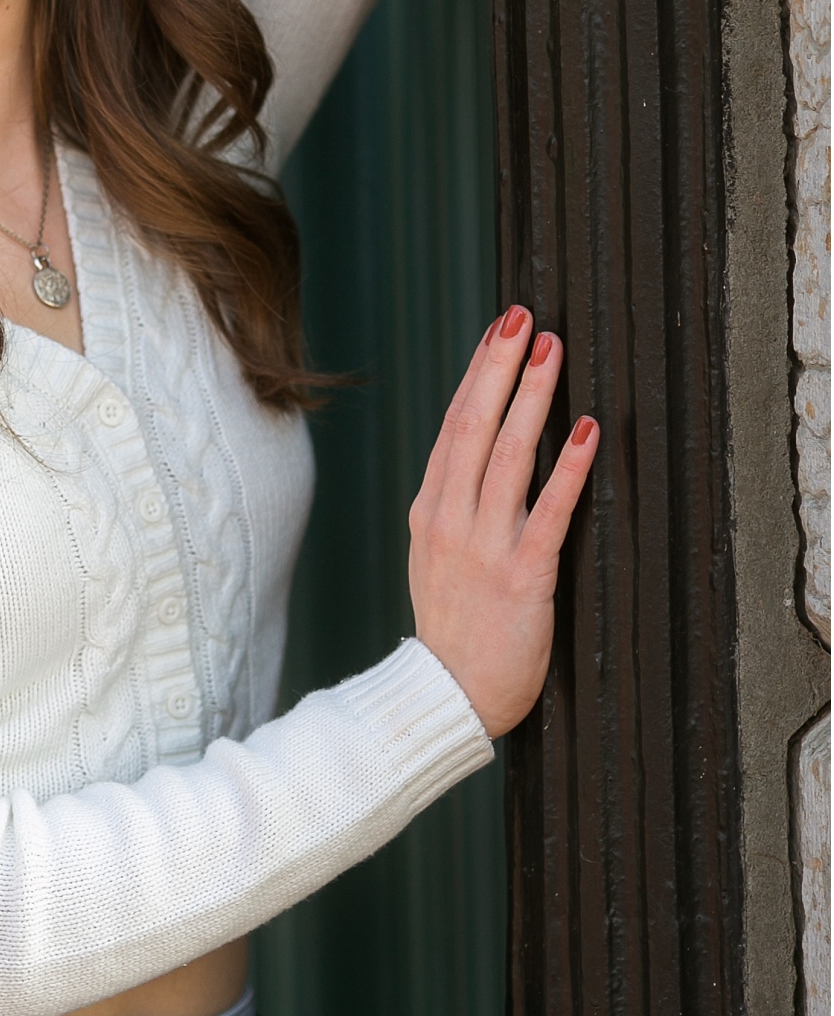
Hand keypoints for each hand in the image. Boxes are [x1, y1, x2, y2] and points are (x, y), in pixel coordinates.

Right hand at [408, 305, 598, 738]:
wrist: (447, 698)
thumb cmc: (454, 631)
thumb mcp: (436, 558)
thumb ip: (454, 507)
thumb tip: (477, 455)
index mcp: (430, 511)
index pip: (453, 426)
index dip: (478, 373)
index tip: (499, 331)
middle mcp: (450, 519)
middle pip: (473, 426)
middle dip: (499, 366)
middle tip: (522, 317)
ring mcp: (482, 547)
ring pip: (505, 456)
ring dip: (531, 398)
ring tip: (551, 353)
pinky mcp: (520, 576)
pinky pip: (547, 512)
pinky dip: (566, 469)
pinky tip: (585, 432)